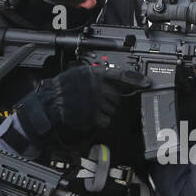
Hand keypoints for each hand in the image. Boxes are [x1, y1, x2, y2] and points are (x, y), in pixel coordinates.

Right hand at [17, 65, 148, 145]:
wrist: (48, 103)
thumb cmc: (62, 90)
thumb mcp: (79, 76)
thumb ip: (97, 77)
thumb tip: (118, 83)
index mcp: (93, 73)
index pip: (120, 74)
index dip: (135, 79)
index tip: (147, 83)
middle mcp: (96, 85)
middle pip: (116, 97)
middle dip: (110, 102)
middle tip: (96, 103)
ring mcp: (95, 100)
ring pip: (112, 110)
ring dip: (104, 112)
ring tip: (89, 109)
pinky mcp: (92, 114)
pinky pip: (105, 121)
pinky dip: (100, 122)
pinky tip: (89, 117)